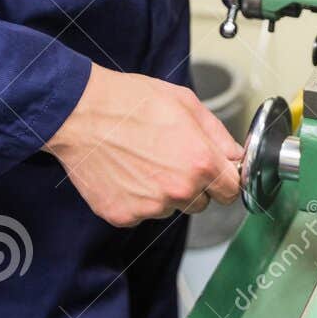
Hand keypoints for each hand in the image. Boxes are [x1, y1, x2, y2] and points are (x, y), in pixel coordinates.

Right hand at [44, 63, 244, 227]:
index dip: (225, 180)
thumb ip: (218, 135)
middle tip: (170, 157)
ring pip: (169, 207)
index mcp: (200, 163)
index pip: (232, 191)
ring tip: (141, 159)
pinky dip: (135, 197)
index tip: (217, 174)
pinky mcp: (123, 215)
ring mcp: (150, 207)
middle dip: (193, 185)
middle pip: (201, 203)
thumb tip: (235, 155)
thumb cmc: (131, 102)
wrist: (81, 113)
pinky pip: (141, 212)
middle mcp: (178, 190)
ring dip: (163, 191)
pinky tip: (124, 171)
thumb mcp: (186, 103)